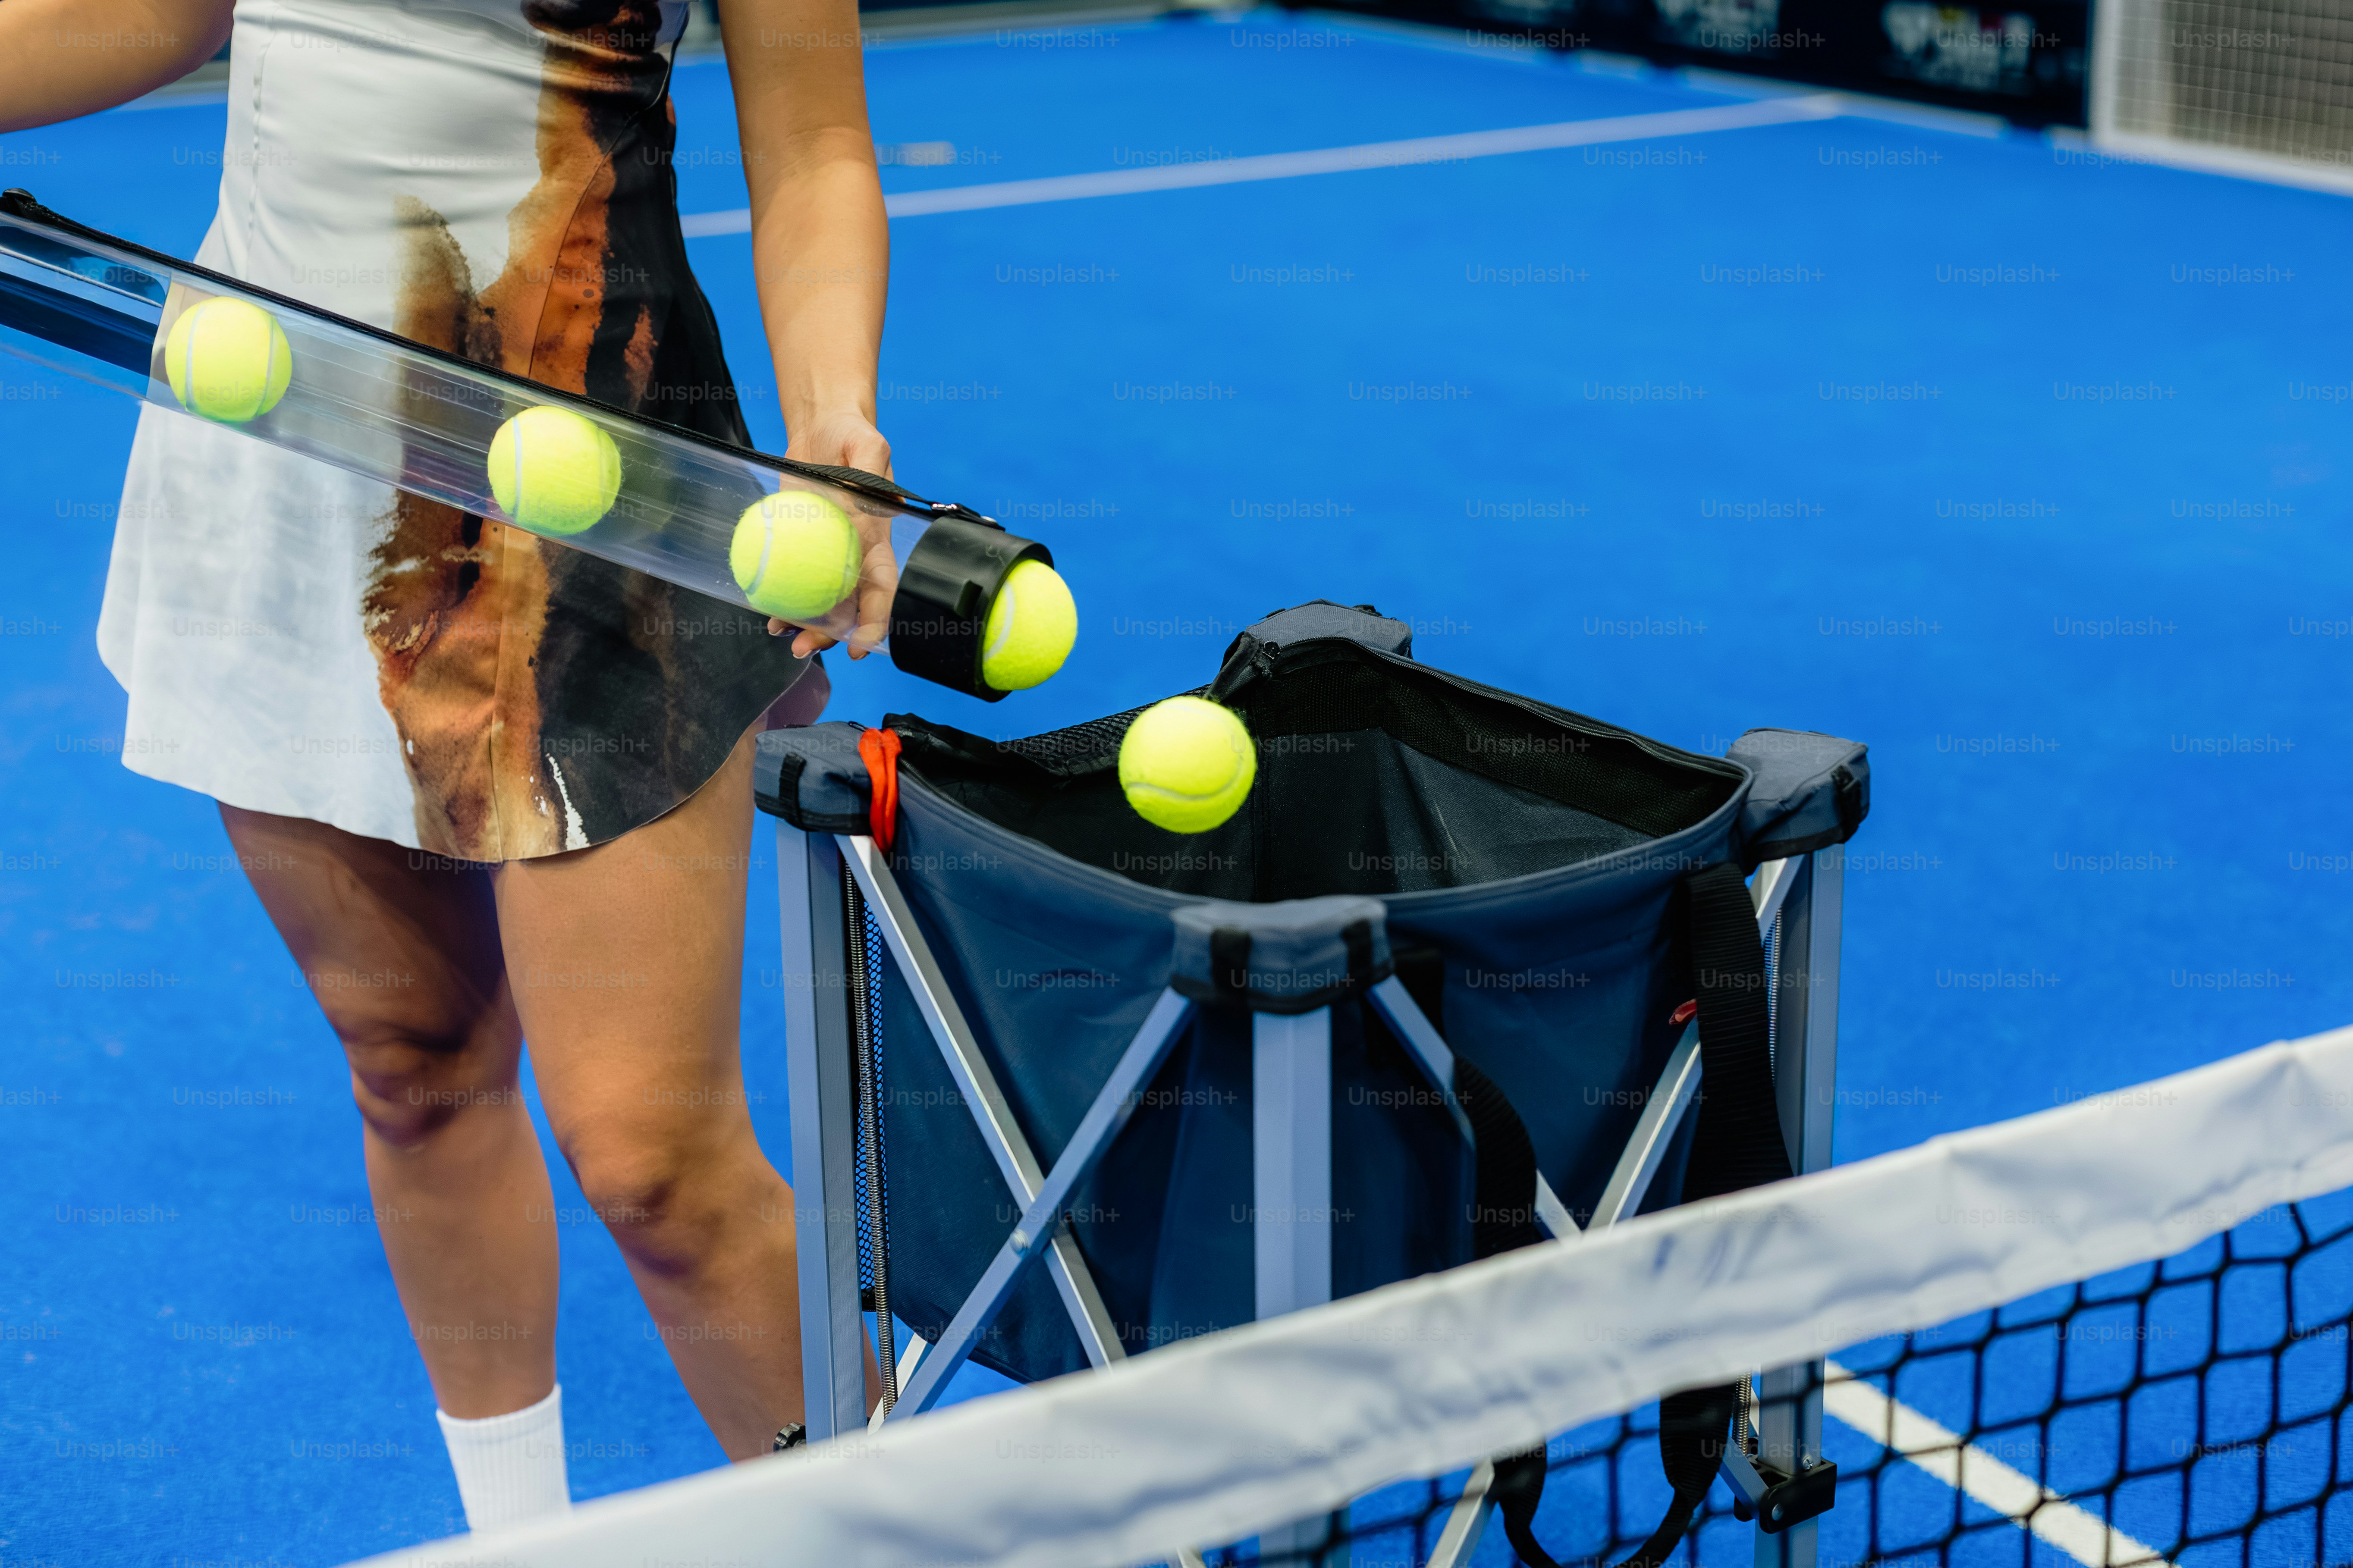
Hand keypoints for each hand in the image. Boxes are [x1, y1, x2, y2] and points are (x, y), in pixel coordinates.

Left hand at [778, 409, 894, 658]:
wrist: (821, 426)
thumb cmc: (852, 434)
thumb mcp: (867, 448)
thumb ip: (867, 480)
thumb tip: (856, 520)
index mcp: (878, 540)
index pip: (882, 589)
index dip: (875, 622)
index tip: (860, 645)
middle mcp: (853, 554)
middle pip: (847, 606)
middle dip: (830, 635)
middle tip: (803, 647)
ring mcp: (823, 552)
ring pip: (817, 598)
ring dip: (801, 622)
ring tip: (779, 634)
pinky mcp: (796, 542)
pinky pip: (789, 574)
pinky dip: (778, 594)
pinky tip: (763, 608)